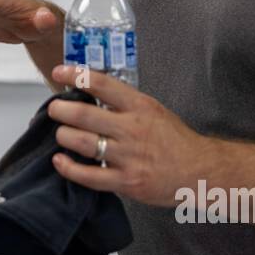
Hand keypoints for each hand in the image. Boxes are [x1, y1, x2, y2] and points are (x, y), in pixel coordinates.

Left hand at [46, 64, 212, 206]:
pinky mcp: (126, 181)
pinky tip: (60, 160)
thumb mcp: (153, 110)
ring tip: (61, 133)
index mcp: (140, 106)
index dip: (75, 76)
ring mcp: (128, 156)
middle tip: (54, 109)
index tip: (58, 72)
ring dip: (63, 136)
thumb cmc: (175, 140)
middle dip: (60, 110)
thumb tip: (90, 94)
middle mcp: (132, 129)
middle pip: (84, 115)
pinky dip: (68, 168)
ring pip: (82, 143)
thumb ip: (124, 103)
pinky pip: (88, 176)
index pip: (102, 84)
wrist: (200, 171)